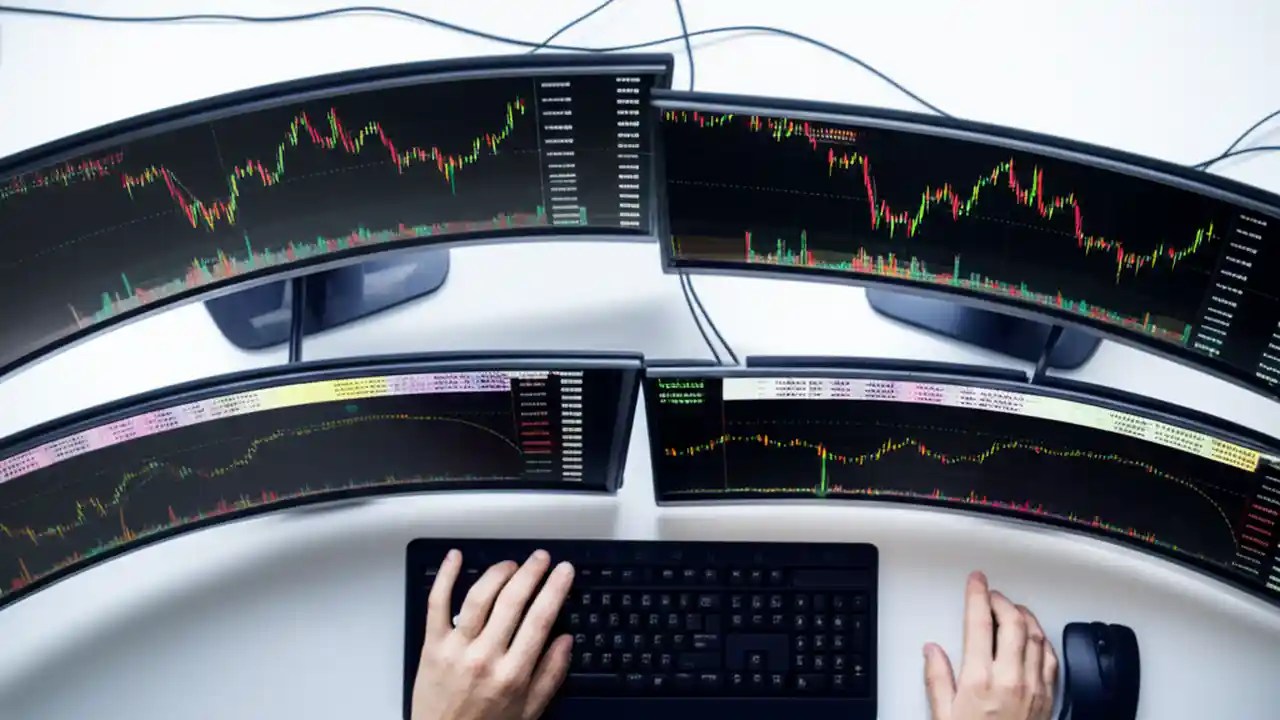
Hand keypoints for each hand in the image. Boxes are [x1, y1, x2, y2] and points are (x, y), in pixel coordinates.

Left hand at [412, 549, 574, 719]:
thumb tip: (565, 641)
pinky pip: (436, 604)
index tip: (563, 571)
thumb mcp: (529, 711)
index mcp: (512, 674)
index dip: (555, 589)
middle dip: (531, 572)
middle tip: (541, 559)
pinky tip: (455, 558)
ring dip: (498, 572)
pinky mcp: (432, 646)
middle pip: (512, 601)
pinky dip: (445, 577)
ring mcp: (456, 649)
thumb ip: (550, 675)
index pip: (540, 618)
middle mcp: (485, 657)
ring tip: (511, 564)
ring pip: (479, 597)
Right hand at [923, 571, 1057, 719]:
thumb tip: (932, 652)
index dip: (977, 594)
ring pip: (1036, 636)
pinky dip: (1043, 639)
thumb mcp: (942, 716)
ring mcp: (1033, 688)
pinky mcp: (1048, 699)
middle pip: (1013, 622)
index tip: (976, 582)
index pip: (980, 622)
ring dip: (1024, 615)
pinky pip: (1051, 658)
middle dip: (1002, 600)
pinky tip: (1035, 637)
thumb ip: (937, 679)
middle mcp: (1010, 679)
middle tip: (991, 594)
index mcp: (979, 680)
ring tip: (1013, 609)